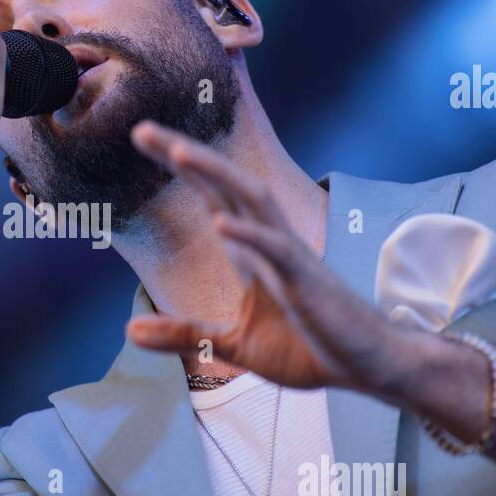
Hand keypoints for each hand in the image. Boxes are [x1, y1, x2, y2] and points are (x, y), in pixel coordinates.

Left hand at [125, 120, 414, 392]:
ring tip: (176, 150)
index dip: (182, 166)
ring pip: (252, 201)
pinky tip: (220, 225)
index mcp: (252, 251)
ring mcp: (291, 258)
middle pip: (226, 185)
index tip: (143, 137)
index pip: (212, 196)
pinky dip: (250, 236)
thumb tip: (128, 329)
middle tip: (141, 128)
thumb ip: (183, 333)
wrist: (367, 367)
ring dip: (215, 174)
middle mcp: (270, 241)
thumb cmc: (308, 348)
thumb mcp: (232, 345)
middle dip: (186, 155)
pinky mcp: (307, 284)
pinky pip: (278, 251)